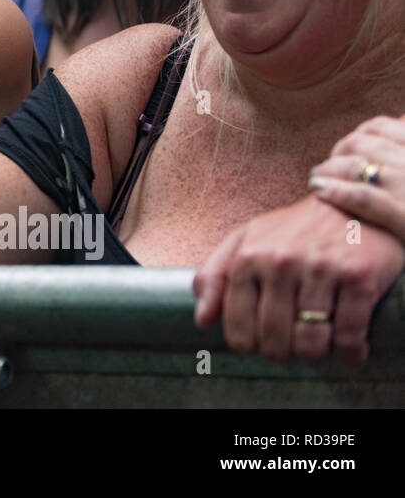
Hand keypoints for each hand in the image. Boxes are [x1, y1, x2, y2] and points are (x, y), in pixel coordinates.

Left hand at [194, 194, 403, 366]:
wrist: (352, 204)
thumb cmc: (293, 229)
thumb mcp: (245, 240)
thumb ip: (214, 276)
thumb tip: (201, 320)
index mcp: (248, 257)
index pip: (239, 326)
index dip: (249, 346)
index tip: (260, 345)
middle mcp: (281, 262)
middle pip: (274, 339)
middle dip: (282, 354)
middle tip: (291, 348)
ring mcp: (320, 268)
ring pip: (310, 342)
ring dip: (315, 355)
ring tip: (318, 346)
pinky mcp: (357, 276)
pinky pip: (349, 335)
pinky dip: (349, 352)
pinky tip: (348, 349)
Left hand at [308, 115, 404, 240]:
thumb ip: (401, 150)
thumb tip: (398, 121)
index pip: (382, 127)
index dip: (356, 136)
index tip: (346, 151)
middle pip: (362, 143)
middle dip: (338, 153)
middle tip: (327, 169)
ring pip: (356, 164)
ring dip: (329, 169)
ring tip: (317, 181)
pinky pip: (364, 197)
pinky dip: (337, 191)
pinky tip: (320, 191)